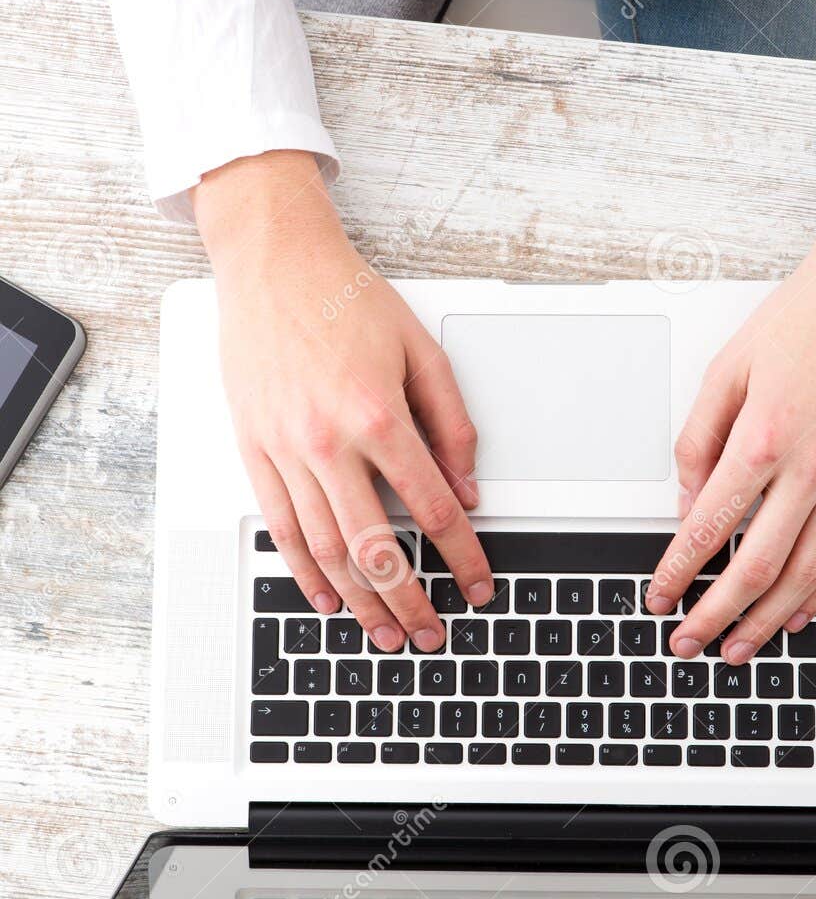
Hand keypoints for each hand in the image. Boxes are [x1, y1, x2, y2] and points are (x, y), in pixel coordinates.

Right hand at [193, 150, 493, 649]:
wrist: (273, 264)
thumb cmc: (346, 299)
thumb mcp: (421, 350)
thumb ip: (451, 422)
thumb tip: (468, 487)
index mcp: (378, 414)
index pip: (431, 508)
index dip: (461, 556)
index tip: (477, 585)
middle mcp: (328, 440)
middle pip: (374, 547)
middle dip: (408, 601)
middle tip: (430, 634)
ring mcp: (285, 449)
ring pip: (325, 548)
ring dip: (359, 600)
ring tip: (384, 632)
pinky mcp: (255, 449)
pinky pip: (281, 525)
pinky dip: (304, 570)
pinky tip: (326, 597)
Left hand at [647, 176, 815, 661]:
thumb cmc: (807, 316)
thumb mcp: (728, 367)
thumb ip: (699, 436)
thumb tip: (688, 496)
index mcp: (763, 437)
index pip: (709, 526)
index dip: (678, 572)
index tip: (659, 596)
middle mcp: (810, 466)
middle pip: (754, 565)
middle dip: (714, 614)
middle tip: (688, 641)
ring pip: (805, 572)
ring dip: (765, 619)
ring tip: (738, 646)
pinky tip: (796, 612)